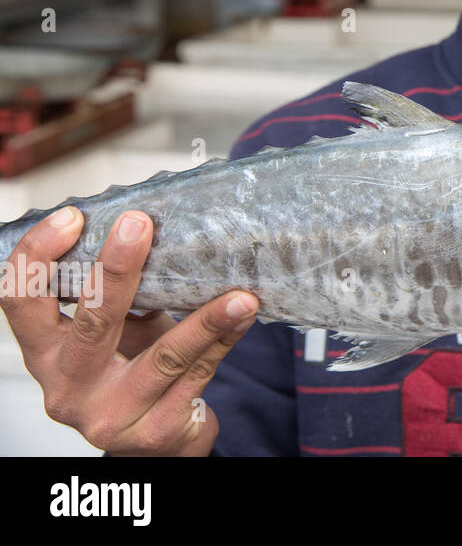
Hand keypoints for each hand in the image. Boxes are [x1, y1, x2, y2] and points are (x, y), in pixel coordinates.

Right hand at [0, 206, 258, 455]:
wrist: (160, 439)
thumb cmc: (135, 369)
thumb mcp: (117, 332)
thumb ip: (122, 293)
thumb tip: (154, 225)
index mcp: (46, 353)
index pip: (18, 300)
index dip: (36, 256)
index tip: (72, 217)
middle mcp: (68, 388)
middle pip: (90, 324)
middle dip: (117, 271)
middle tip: (140, 226)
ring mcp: (110, 415)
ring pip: (163, 358)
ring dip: (205, 320)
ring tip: (238, 295)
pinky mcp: (155, 432)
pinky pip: (198, 374)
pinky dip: (225, 340)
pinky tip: (244, 315)